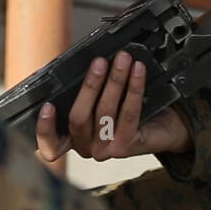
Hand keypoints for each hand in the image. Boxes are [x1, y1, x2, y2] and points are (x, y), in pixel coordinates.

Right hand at [35, 50, 191, 161]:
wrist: (165, 126)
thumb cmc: (127, 109)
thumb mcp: (100, 99)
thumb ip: (88, 90)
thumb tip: (88, 65)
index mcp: (72, 136)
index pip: (51, 144)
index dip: (45, 129)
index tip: (47, 106)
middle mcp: (86, 147)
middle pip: (78, 118)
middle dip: (90, 86)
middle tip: (99, 62)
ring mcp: (105, 149)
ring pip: (105, 112)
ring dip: (115, 80)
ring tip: (123, 60)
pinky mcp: (126, 146)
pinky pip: (128, 114)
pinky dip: (133, 88)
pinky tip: (137, 72)